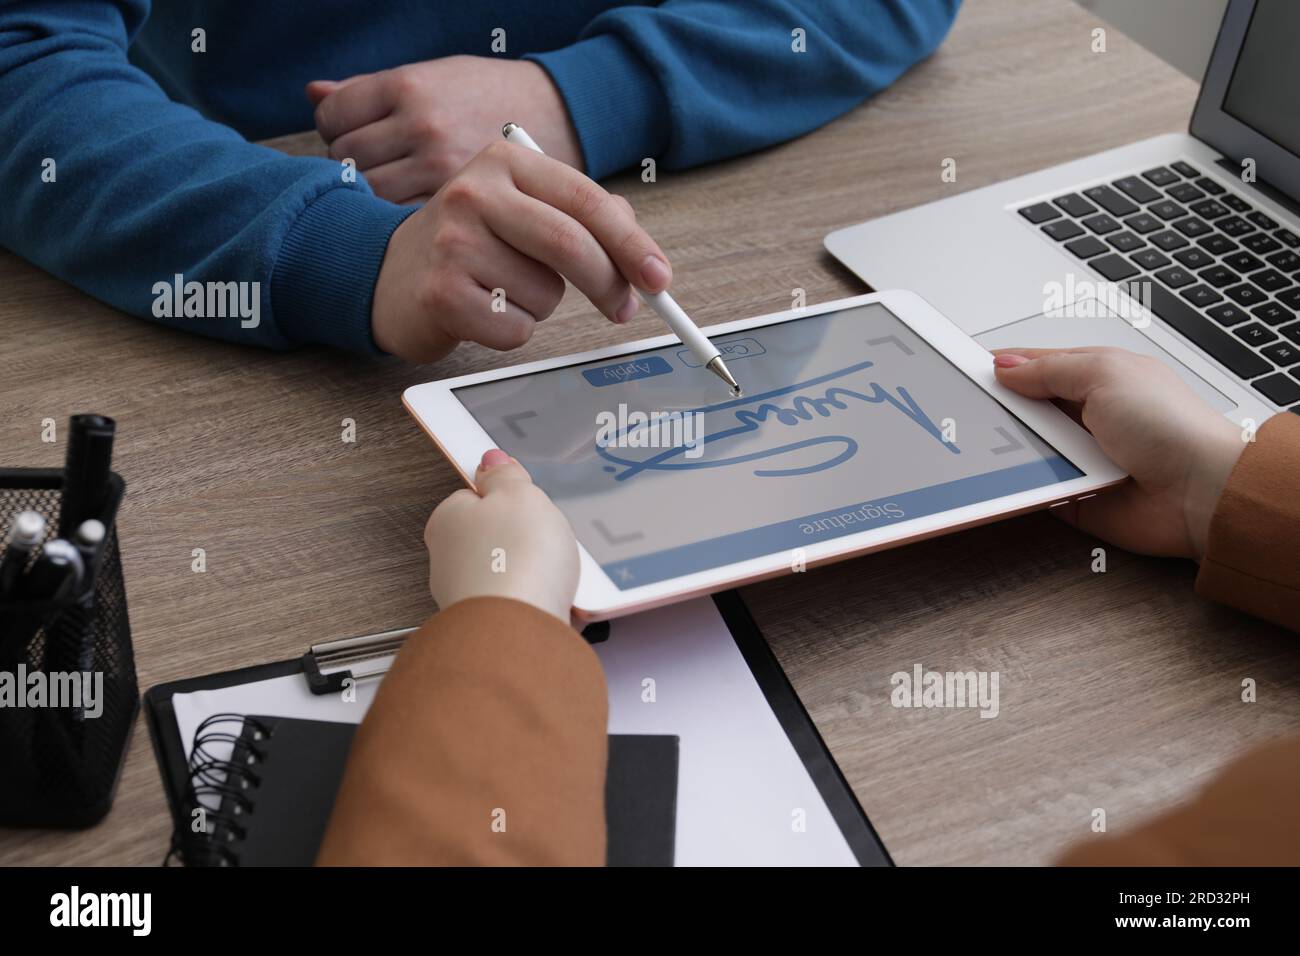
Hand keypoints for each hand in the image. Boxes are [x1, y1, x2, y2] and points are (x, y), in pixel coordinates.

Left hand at [308, 56, 582, 204]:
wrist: (561, 115)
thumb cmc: (489, 96)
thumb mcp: (432, 75)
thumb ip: (370, 90)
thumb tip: (312, 94)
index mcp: (410, 85)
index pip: (334, 115)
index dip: (336, 130)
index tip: (356, 138)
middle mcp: (422, 124)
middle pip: (348, 158)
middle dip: (354, 167)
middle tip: (379, 173)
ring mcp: (442, 166)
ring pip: (372, 193)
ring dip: (375, 198)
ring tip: (397, 193)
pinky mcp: (463, 202)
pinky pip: (404, 219)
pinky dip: (401, 220)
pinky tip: (415, 213)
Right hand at [370, 139, 667, 361]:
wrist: (386, 273)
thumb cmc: (470, 244)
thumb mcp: (523, 210)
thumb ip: (581, 217)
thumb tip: (638, 252)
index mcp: (504, 161)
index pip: (587, 201)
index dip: (631, 244)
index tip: (659, 278)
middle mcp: (474, 192)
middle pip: (571, 244)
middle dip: (609, 285)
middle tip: (623, 309)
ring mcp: (452, 241)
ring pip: (545, 294)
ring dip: (543, 306)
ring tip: (505, 292)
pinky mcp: (440, 293)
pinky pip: (514, 328)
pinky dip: (513, 331)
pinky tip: (483, 312)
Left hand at [424, 449, 578, 622]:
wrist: (520, 632)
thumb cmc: (511, 563)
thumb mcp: (519, 493)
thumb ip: (505, 474)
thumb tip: (493, 460)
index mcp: (447, 521)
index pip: (475, 495)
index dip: (507, 495)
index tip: (525, 494)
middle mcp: (450, 561)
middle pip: (495, 536)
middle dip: (526, 535)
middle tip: (546, 531)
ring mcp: (472, 596)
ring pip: (513, 571)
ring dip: (538, 569)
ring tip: (555, 568)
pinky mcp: (496, 625)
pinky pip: (527, 602)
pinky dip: (544, 599)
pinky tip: (557, 597)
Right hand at [993, 347, 1245, 559]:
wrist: (1201, 493)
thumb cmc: (1172, 427)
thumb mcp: (1104, 374)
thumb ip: (1049, 369)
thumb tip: (1006, 366)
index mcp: (1098, 378)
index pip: (1038, 367)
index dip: (1005, 367)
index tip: (969, 370)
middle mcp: (1089, 417)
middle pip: (1026, 410)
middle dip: (1002, 410)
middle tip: (975, 410)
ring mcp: (1081, 457)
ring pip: (1026, 449)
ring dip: (1012, 448)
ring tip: (992, 445)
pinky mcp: (1076, 496)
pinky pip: (1035, 488)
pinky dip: (1024, 485)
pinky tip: (1011, 479)